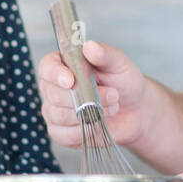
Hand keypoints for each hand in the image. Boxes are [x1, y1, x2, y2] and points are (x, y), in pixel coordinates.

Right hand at [36, 39, 150, 149]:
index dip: (55, 74)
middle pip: (53, 94)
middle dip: (85, 98)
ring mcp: (55, 110)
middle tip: (112, 94)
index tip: (70, 80)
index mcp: (64, 64)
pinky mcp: (61, 132)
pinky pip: (63, 135)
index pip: (47, 67)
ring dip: (89, 114)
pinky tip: (99, 124)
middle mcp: (54, 87)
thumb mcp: (119, 64)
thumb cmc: (124, 82)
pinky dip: (84, 131)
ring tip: (111, 108)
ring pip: (59, 115)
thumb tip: (89, 46)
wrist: (135, 109)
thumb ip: (105, 54)